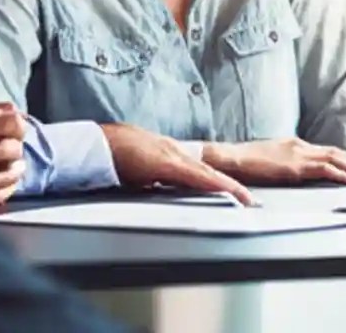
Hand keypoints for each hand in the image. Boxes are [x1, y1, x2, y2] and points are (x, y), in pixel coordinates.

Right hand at [100, 123, 254, 205]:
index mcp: (168, 154)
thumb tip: (155, 188)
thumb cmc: (111, 154)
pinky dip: (212, 183)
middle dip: (231, 185)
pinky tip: (225, 190)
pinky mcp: (165, 162)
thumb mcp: (136, 168)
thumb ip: (150, 177)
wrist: (95, 144)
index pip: (199, 170)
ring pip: (207, 173)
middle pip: (209, 171)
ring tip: (246, 198)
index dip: (218, 181)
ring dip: (228, 186)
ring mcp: (171, 155)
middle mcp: (174, 151)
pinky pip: (194, 175)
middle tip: (251, 200)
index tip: (234, 193)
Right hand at [204, 138, 345, 185]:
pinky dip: (341, 174)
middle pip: (338, 153)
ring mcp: (298, 155)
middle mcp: (301, 147)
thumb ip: (286, 165)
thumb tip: (295, 173)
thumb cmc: (245, 162)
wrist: (230, 158)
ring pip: (336, 160)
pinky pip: (324, 170)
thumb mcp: (270, 161)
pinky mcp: (294, 167)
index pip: (328, 152)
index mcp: (296, 146)